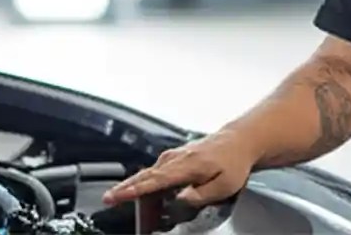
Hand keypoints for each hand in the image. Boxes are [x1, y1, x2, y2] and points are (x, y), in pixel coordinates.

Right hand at [101, 128, 258, 207]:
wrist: (240, 142)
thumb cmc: (234, 162)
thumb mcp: (224, 185)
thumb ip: (200, 195)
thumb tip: (180, 200)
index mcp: (186, 165)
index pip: (154, 180)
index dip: (133, 189)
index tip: (115, 195)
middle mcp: (176, 158)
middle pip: (144, 176)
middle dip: (125, 189)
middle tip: (111, 200)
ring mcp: (174, 156)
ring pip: (148, 174)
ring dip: (137, 190)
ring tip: (132, 207)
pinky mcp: (175, 157)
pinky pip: (155, 172)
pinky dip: (148, 184)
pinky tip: (149, 197)